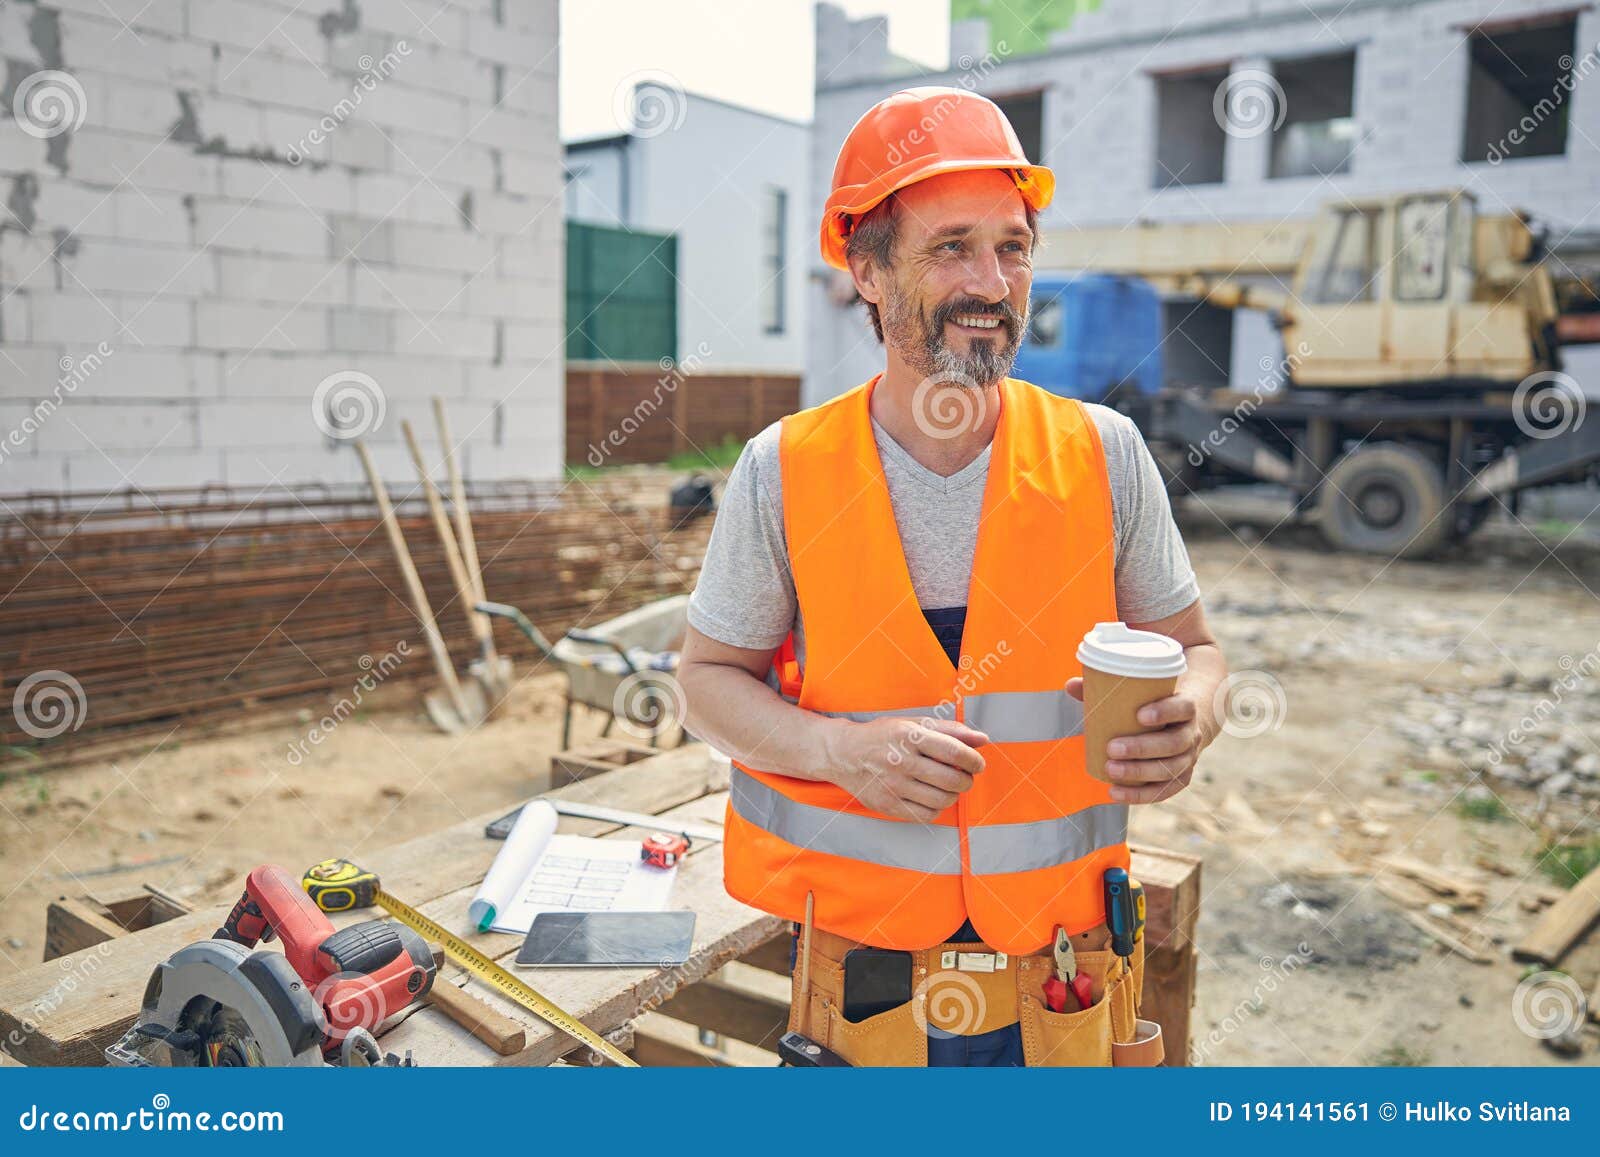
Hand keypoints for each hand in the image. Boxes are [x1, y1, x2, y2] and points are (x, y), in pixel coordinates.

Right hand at [824, 716, 987, 822]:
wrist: (844, 754)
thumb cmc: (884, 736)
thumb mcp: (914, 724)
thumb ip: (950, 730)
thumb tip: (983, 739)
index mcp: (909, 736)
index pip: (954, 751)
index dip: (973, 760)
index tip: (977, 764)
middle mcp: (901, 761)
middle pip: (951, 779)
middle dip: (966, 780)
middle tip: (964, 776)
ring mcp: (893, 786)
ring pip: (942, 799)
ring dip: (953, 795)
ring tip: (948, 786)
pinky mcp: (888, 805)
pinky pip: (926, 815)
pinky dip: (937, 808)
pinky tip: (933, 797)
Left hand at [1066, 678, 1202, 803]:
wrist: (1187, 720)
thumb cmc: (1156, 702)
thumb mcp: (1142, 691)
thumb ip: (1108, 687)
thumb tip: (1070, 686)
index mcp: (1187, 707)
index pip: (1183, 707)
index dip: (1165, 712)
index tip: (1139, 715)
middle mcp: (1192, 733)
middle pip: (1173, 743)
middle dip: (1142, 748)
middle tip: (1112, 748)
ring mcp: (1189, 757)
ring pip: (1170, 769)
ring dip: (1139, 772)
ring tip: (1110, 770)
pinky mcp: (1181, 776)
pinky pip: (1165, 790)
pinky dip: (1141, 794)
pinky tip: (1116, 793)